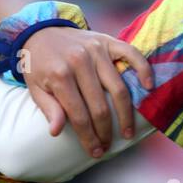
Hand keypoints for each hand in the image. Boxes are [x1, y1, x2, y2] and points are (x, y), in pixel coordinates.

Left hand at [20, 26, 154, 156]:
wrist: (40, 31)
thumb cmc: (39, 64)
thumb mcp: (35, 88)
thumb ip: (48, 108)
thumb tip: (56, 132)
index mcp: (59, 75)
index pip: (78, 115)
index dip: (88, 136)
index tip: (95, 151)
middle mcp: (79, 62)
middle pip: (100, 105)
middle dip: (105, 131)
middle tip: (108, 146)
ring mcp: (95, 50)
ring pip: (118, 88)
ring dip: (126, 114)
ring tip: (127, 132)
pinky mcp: (107, 40)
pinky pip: (131, 54)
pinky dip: (143, 70)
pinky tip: (148, 87)